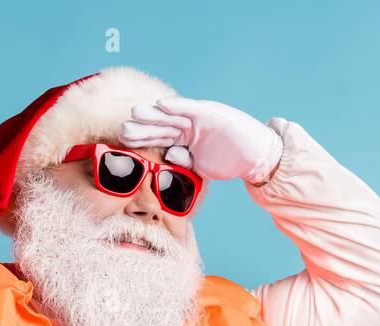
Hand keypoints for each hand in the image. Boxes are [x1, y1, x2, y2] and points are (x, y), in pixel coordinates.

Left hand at [119, 97, 282, 184]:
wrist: (255, 156)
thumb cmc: (228, 161)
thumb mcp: (200, 166)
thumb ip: (184, 161)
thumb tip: (169, 153)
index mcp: (184, 140)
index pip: (159, 139)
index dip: (142, 139)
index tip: (124, 141)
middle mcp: (189, 128)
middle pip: (161, 127)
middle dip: (143, 128)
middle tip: (124, 130)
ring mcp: (199, 120)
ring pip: (172, 117)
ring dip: (154, 114)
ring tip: (136, 113)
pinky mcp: (211, 114)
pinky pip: (191, 109)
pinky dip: (176, 106)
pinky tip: (161, 105)